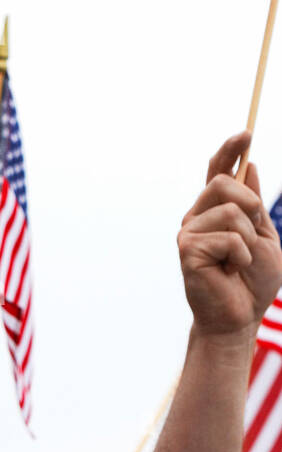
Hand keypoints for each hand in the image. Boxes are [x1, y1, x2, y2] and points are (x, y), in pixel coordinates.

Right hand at [178, 132, 281, 338]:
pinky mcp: (187, 248)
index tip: (247, 133)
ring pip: (232, 211)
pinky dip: (242, 256)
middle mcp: (198, 215)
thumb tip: (249, 166)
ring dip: (250, 239)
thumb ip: (254, 207)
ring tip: (241, 261)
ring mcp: (189, 230)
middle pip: (223, 182)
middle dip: (250, 204)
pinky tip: (231, 271)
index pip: (217, 170)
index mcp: (216, 210)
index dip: (229, 150)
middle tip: (253, 235)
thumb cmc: (252, 282)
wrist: (239, 319)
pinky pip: (229, 238)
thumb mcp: (265, 238)